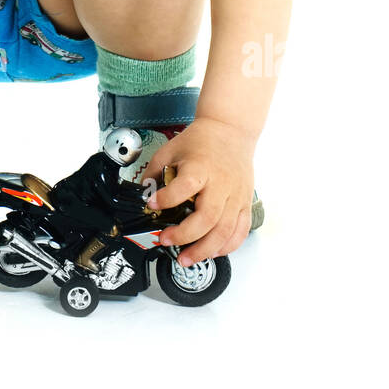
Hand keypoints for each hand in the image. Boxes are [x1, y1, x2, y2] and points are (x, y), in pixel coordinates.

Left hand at [141, 116, 255, 266]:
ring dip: (205, 250)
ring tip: (186, 258)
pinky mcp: (244, 202)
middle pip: (207, 217)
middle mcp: (221, 183)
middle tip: (166, 242)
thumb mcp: (171, 149)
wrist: (231, 130)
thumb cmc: (202, 140)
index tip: (151, 204)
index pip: (184, 187)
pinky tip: (212, 252)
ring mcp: (236, 195)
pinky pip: (240, 231)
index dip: (166, 199)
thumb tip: (143, 195)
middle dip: (185, 236)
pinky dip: (227, 246)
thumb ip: (155, 172)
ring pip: (225, 230)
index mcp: (201, 167)